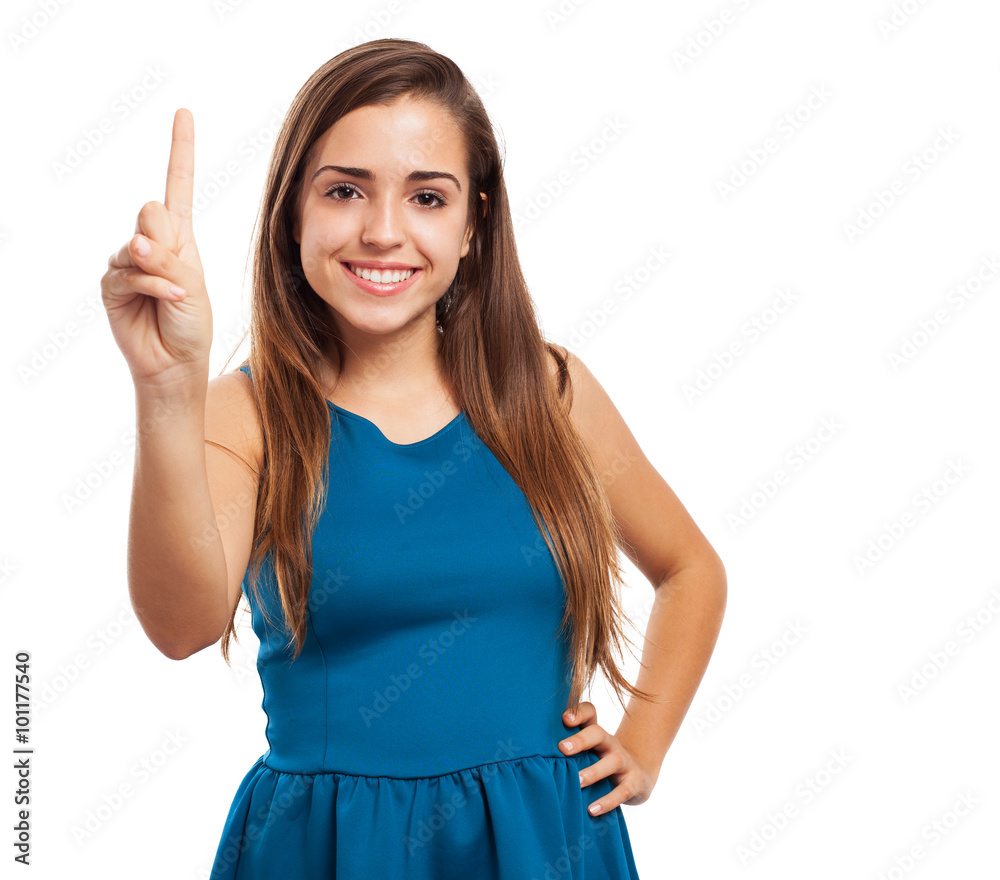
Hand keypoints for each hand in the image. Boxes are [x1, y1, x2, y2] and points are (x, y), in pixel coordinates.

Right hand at [100, 108, 212, 387]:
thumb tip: (137, 239)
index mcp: (181, 237)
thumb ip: (170, 259)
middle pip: (153, 210)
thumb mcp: (195, 288)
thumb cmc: (192, 325)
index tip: (184, 112)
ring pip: (137, 242)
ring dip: (160, 270)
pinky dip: (152, 286)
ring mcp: (128, 262)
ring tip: (174, 295)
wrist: (176, 364)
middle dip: (166, 238)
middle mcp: (154, 243)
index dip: (180, 149)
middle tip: (175, 270)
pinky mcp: (112, 284)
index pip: (178, 185)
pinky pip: (127, 273)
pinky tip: (169, 299)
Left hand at [560, 702, 655, 814]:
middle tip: (562, 749)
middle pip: (598, 733)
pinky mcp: (634, 783)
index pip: (589, 712)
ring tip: (577, 781)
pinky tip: (591, 809)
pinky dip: (608, 801)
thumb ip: (563, 750)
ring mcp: (624, 762)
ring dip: (593, 771)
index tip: (563, 719)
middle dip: (581, 739)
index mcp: (595, 734)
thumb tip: (524, 757)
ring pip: (611, 761)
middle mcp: (610, 743)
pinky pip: (623, 791)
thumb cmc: (600, 763)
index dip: (578, 712)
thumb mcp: (587, 752)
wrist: (639, 777)